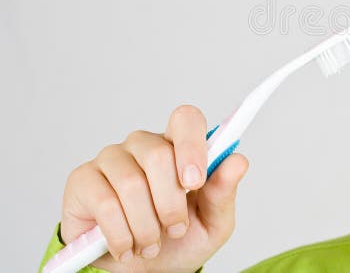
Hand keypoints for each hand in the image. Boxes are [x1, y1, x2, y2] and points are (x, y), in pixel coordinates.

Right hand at [59, 104, 248, 272]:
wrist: (144, 272)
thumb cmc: (179, 241)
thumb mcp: (212, 223)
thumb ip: (223, 192)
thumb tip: (238, 161)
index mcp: (179, 147)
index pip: (186, 119)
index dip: (191, 146)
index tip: (195, 182)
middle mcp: (144, 145)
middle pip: (158, 154)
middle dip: (171, 203)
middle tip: (175, 229)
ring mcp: (111, 159)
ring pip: (131, 182)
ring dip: (146, 225)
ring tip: (151, 244)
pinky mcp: (83, 180)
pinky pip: (105, 203)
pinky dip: (121, 235)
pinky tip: (127, 248)